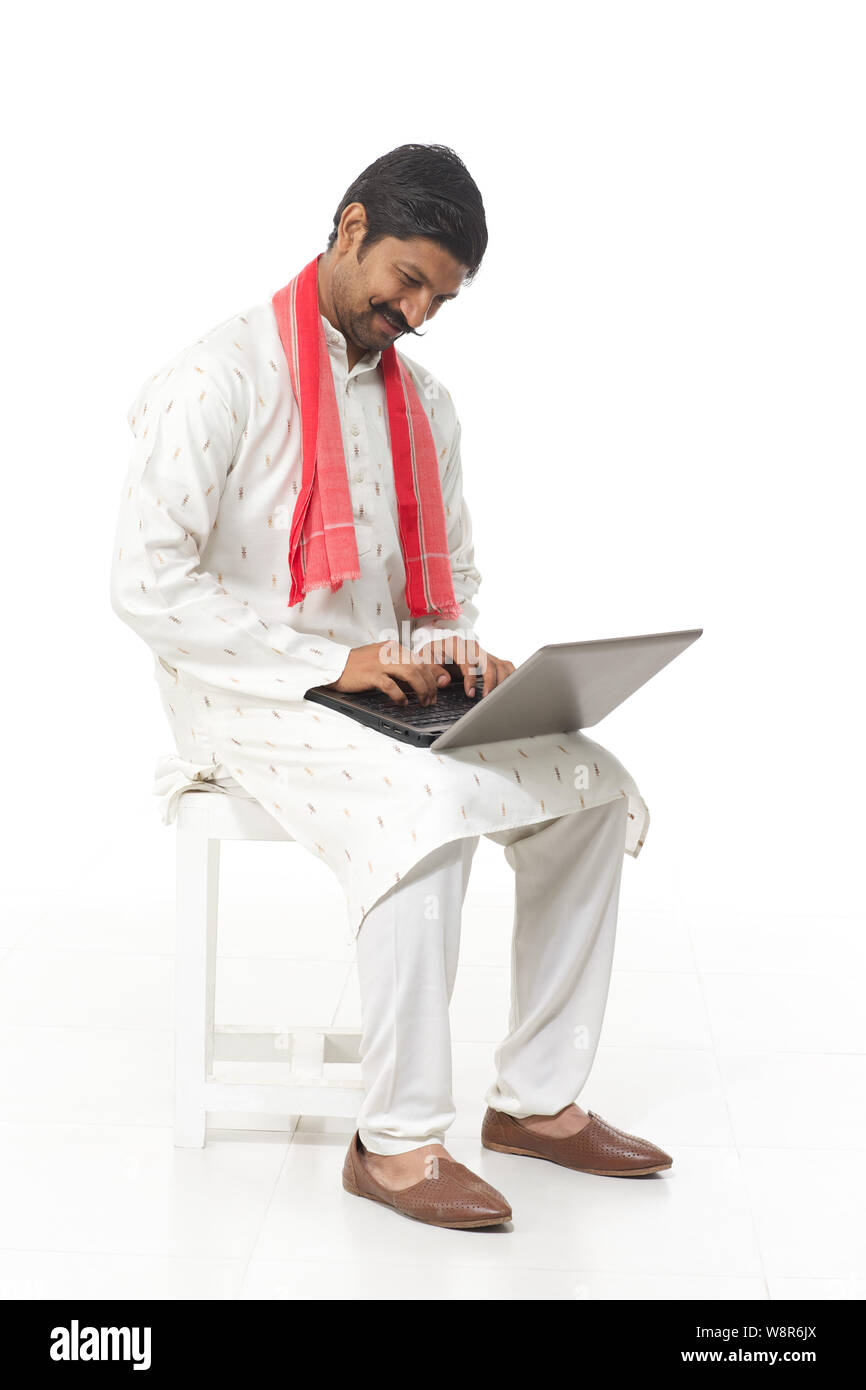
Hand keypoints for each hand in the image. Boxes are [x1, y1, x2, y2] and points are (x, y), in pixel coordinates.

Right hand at [322, 641, 451, 706]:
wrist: (334, 664)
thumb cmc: (357, 665)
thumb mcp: (381, 659)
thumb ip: (398, 665)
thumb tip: (417, 679)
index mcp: (393, 647)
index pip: (420, 660)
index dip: (432, 676)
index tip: (436, 688)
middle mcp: (389, 652)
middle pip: (419, 667)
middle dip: (430, 685)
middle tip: (432, 699)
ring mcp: (380, 663)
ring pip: (411, 674)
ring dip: (421, 690)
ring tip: (423, 702)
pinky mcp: (371, 675)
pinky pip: (392, 686)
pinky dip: (400, 696)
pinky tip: (403, 703)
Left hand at [413, 635, 515, 698]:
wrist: (435, 651)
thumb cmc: (430, 657)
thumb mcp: (425, 661)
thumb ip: (433, 671)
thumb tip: (444, 681)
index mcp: (455, 644)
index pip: (468, 660)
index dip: (470, 678)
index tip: (470, 693)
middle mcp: (471, 646)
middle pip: (487, 661)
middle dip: (489, 680)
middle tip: (486, 697)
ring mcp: (481, 651)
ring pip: (499, 664)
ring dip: (501, 680)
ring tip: (497, 696)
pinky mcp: (488, 658)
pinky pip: (504, 665)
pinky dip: (510, 675)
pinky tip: (508, 687)